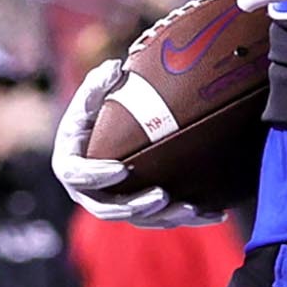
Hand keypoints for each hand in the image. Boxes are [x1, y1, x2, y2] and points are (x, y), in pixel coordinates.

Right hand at [51, 58, 219, 226]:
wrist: (105, 135)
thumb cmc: (93, 115)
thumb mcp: (90, 97)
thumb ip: (97, 84)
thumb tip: (114, 67)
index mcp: (71, 166)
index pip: (78, 175)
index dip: (97, 176)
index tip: (121, 169)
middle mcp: (90, 193)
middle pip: (109, 208)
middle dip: (136, 205)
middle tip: (161, 196)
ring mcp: (115, 205)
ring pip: (140, 219)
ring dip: (166, 216)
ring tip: (190, 207)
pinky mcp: (140, 211)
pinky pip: (163, 219)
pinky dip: (189, 217)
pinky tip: (216, 213)